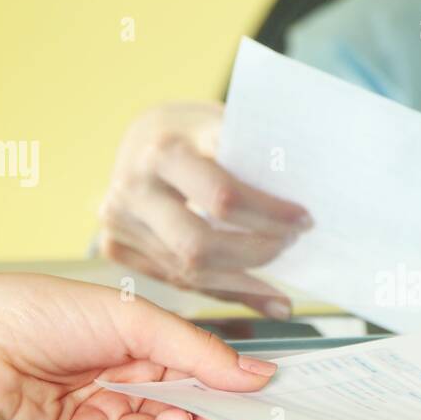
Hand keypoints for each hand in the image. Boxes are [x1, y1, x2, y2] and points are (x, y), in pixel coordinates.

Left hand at [0, 273, 278, 419]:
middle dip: (220, 411)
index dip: (230, 379)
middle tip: (254, 414)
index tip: (265, 387)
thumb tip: (251, 370)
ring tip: (214, 418)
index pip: (194, 367)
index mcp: (129, 344)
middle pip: (185, 406)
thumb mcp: (128, 317)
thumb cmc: (28, 313)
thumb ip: (194, 348)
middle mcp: (116, 384)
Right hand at [99, 100, 312, 318]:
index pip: (223, 198)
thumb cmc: (194, 133)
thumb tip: (299, 197)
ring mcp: (119, 222)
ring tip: (279, 279)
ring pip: (189, 273)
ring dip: (244, 280)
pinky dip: (223, 291)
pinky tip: (258, 294)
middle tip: (290, 244)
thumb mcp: (221, 125)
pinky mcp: (116, 247)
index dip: (269, 216)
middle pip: (199, 247)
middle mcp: (133, 189)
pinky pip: (177, 282)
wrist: (142, 138)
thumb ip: (252, 158)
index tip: (304, 220)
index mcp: (162, 151)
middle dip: (256, 252)